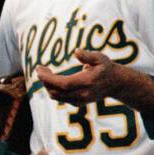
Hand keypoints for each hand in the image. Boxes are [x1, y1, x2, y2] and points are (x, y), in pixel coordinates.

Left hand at [37, 49, 153, 111]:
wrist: (115, 84)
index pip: (63, 84)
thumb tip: (76, 51)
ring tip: (45, 73)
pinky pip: (60, 98)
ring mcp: (80, 100)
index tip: (38, 69)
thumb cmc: (106, 68)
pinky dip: (53, 90)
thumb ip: (88, 55)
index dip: (48, 78)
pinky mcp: (78, 103)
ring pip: (56, 97)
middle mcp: (82, 94)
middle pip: (56, 92)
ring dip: (47, 86)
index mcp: (87, 82)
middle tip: (41, 69)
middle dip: (45, 81)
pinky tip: (52, 80)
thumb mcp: (101, 58)